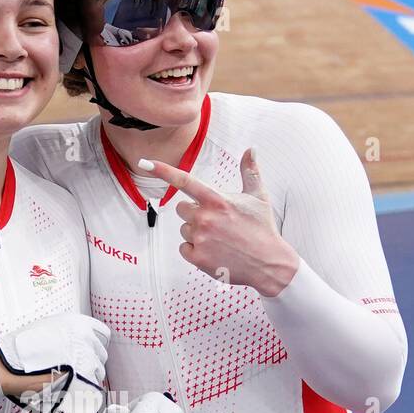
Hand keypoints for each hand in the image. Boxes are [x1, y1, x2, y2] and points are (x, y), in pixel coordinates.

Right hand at [0, 314, 109, 412]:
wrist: (7, 365)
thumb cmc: (20, 348)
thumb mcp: (46, 328)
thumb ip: (65, 332)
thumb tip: (74, 340)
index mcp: (77, 323)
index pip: (103, 333)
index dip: (96, 344)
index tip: (92, 351)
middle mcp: (85, 339)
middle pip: (101, 354)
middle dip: (92, 362)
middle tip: (76, 368)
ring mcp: (86, 358)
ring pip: (98, 372)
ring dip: (88, 377)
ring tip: (70, 380)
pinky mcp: (82, 378)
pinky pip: (92, 387)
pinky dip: (85, 391)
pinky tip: (72, 389)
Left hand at [137, 149, 298, 295]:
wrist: (269, 263)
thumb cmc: (263, 228)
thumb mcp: (258, 197)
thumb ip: (250, 171)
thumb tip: (252, 149)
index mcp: (217, 200)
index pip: (184, 181)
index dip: (162, 171)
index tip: (145, 163)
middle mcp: (205, 217)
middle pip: (181, 209)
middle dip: (194, 213)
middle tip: (217, 222)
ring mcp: (200, 239)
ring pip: (184, 229)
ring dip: (196, 232)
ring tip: (219, 239)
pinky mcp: (198, 258)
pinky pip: (184, 248)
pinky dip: (195, 250)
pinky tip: (214, 251)